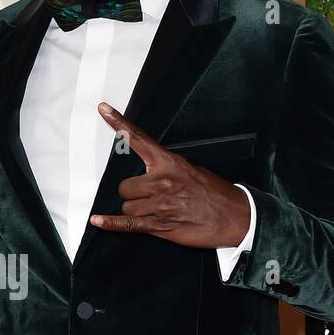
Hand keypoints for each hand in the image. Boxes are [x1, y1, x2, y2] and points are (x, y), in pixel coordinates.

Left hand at [89, 103, 250, 248]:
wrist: (235, 216)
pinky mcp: (161, 225)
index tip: (103, 109)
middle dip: (133, 194)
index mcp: (170, 163)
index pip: (139, 139)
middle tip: (150, 199)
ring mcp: (160, 204)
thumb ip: (166, 169)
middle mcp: (162, 181)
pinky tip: (97, 220)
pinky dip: (111, 224)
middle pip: (125, 186)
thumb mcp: (191, 170)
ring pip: (127, 206)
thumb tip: (147, 173)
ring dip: (136, 210)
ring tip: (157, 212)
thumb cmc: (214, 194)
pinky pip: (128, 224)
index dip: (118, 123)